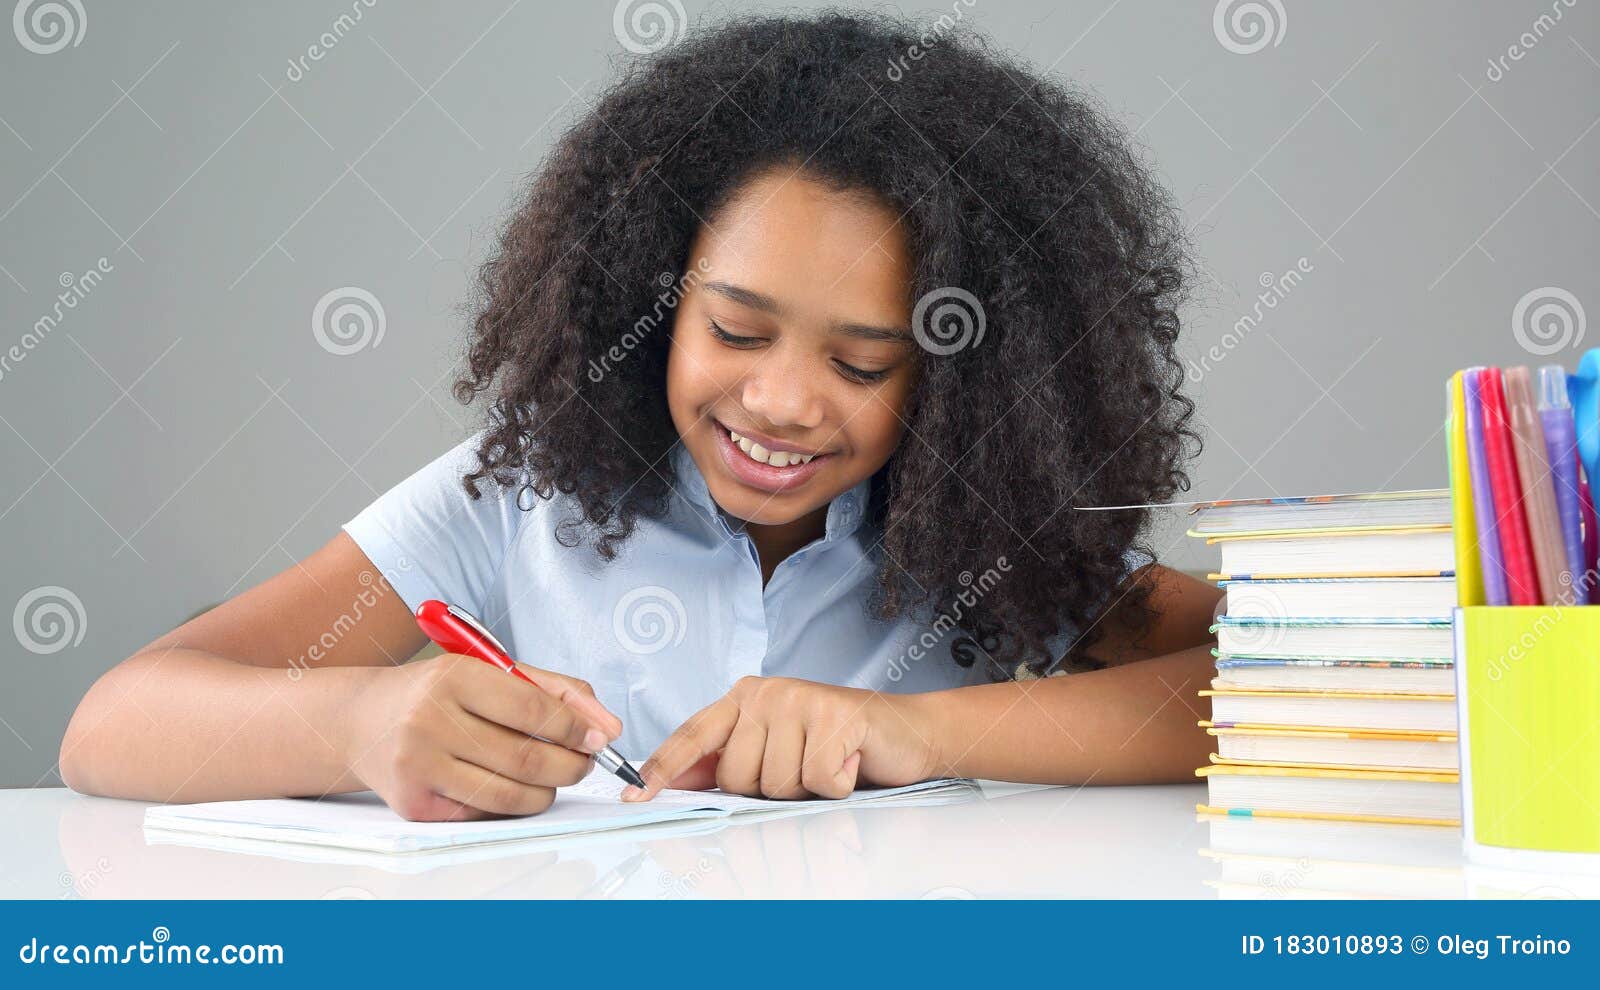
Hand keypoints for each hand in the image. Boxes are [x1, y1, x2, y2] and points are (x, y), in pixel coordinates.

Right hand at [344, 653, 622, 821]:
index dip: (575, 728)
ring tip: (553, 777)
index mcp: (453, 676)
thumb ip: (555, 691)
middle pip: (526, 758)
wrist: (360, 722)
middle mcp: (430, 720)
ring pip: (510, 795)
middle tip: (585, 762)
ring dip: (547, 791)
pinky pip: (483, 814)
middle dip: (572, 766)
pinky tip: (511, 786)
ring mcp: (418, 766)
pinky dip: (511, 806)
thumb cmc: (437, 694)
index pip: (532, 707)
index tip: (597, 738)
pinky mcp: (414, 803)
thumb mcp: (490, 672)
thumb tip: (608, 727)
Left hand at [621, 676, 940, 801]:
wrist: (905, 733)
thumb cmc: (836, 746)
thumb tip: (673, 783)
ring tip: (827, 763)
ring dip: (805, 789)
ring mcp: (800, 699)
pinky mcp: (836, 715)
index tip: (635, 795)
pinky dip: (837, 785)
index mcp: (744, 699)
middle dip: (768, 789)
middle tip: (803, 767)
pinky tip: (850, 763)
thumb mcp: (776, 750)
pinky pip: (817, 780)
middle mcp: (767, 693)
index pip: (693, 735)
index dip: (662, 767)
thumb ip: (728, 761)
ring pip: (776, 783)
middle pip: (736, 776)